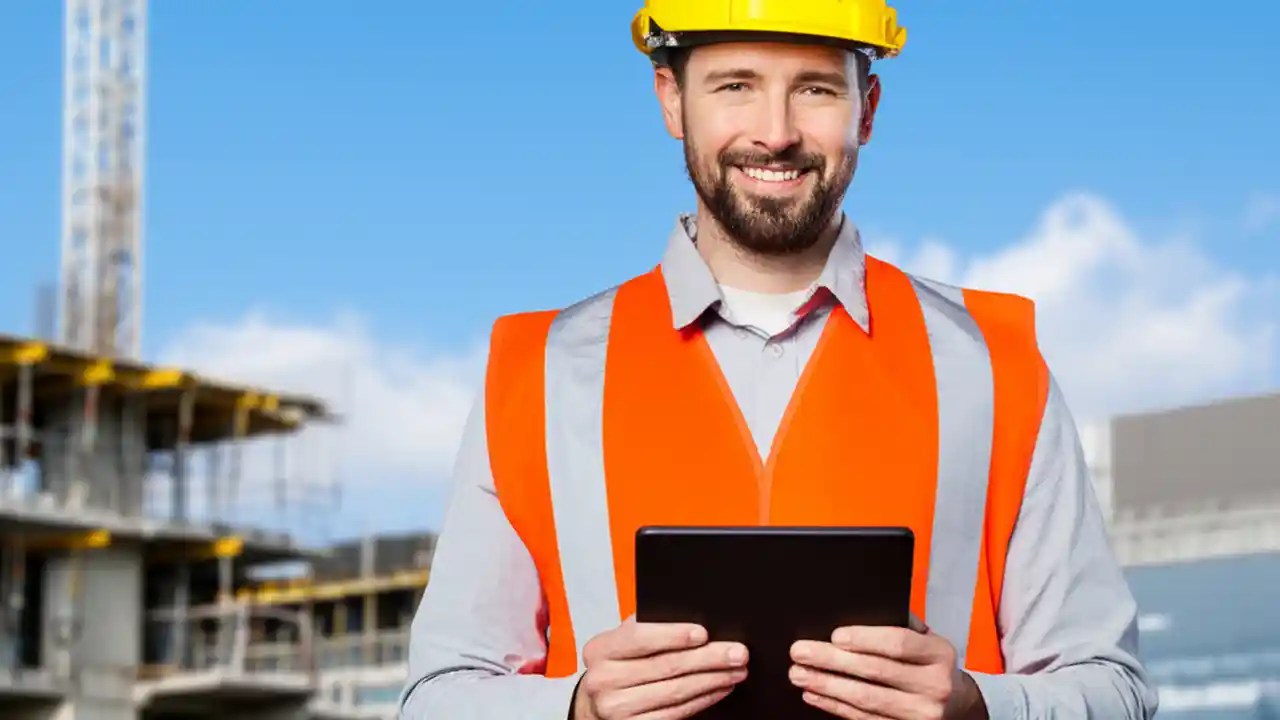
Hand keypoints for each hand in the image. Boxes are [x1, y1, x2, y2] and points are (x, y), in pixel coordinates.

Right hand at [572, 615, 748, 719]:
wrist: (599, 704)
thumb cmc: (620, 664)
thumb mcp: (623, 642)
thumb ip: (647, 626)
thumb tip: (693, 616)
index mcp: (600, 649)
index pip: (638, 637)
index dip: (672, 635)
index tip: (703, 633)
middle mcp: (603, 680)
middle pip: (664, 666)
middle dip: (708, 658)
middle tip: (738, 652)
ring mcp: (615, 708)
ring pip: (675, 692)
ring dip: (712, 680)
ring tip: (736, 670)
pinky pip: (675, 713)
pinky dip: (703, 699)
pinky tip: (719, 688)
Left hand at [787, 616, 986, 719]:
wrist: (957, 704)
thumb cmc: (930, 663)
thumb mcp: (927, 639)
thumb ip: (900, 623)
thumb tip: (858, 609)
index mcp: (938, 653)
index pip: (898, 644)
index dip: (865, 639)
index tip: (835, 636)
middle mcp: (933, 685)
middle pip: (875, 671)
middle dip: (832, 661)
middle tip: (800, 652)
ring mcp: (921, 713)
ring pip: (866, 699)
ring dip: (827, 686)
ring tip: (799, 674)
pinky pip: (865, 719)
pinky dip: (835, 706)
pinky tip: (815, 694)